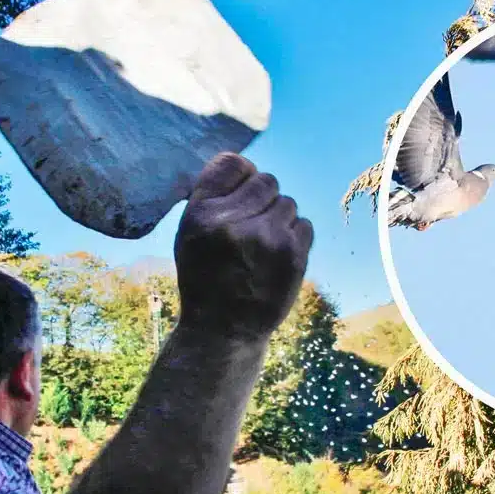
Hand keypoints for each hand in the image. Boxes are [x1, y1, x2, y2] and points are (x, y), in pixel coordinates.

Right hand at [174, 153, 313, 340]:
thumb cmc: (205, 276)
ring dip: (279, 220)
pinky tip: (276, 258)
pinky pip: (304, 224)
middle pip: (266, 180)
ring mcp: (266, 238)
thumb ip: (212, 196)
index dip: (241, 176)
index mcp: (201, 213)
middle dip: (262, 200)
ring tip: (262, 248)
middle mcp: (232, 222)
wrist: (224, 330)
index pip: (233, 163)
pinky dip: (294, 238)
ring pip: (288, 202)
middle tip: (251, 229)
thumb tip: (248, 165)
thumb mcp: (189, 234)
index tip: (240, 196)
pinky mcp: (293, 255)